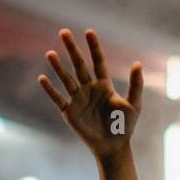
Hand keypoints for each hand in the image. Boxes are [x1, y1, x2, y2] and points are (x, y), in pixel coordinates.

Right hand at [38, 29, 141, 158]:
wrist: (113, 147)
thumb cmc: (125, 127)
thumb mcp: (133, 104)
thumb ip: (135, 84)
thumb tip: (137, 63)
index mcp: (104, 85)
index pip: (98, 61)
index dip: (93, 47)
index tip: (89, 32)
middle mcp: (89, 89)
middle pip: (79, 65)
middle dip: (72, 49)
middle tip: (63, 32)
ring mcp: (78, 100)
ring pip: (67, 79)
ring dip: (58, 67)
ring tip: (50, 54)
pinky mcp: (70, 112)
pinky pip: (58, 99)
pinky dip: (50, 90)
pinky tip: (42, 78)